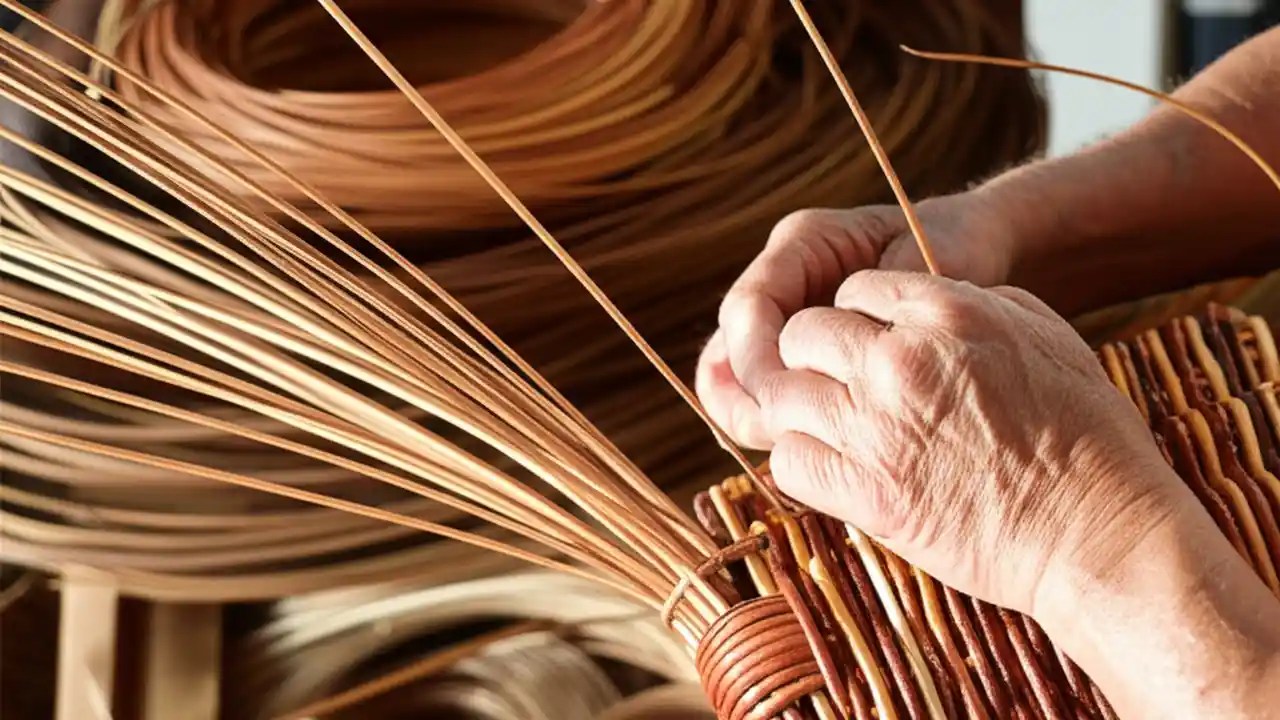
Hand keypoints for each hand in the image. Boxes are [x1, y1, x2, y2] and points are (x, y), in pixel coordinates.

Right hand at [696, 193, 1018, 447]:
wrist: (972, 245)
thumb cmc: (957, 248)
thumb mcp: (933, 268)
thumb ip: (886, 308)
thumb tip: (851, 352)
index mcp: (804, 242)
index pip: (751, 305)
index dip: (755, 358)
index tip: (784, 398)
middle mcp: (782, 276)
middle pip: (731, 346)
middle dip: (751, 395)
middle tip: (783, 433)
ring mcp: (783, 316)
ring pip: (737, 377)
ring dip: (757, 415)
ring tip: (792, 446)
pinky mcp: (794, 353)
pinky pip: (766, 392)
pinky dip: (777, 422)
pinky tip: (805, 449)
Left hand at [757, 270, 1199, 615]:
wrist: (1097, 535)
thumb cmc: (1090, 440)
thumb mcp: (1048, 339)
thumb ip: (982, 305)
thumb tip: (941, 299)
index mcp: (948, 314)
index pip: (854, 289)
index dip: (854, 318)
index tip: (868, 348)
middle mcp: (901, 360)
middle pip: (803, 333)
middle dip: (812, 356)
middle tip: (834, 386)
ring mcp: (876, 427)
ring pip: (781, 395)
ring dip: (797, 410)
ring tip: (825, 428)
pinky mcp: (866, 492)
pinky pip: (788, 460)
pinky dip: (800, 462)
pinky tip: (829, 469)